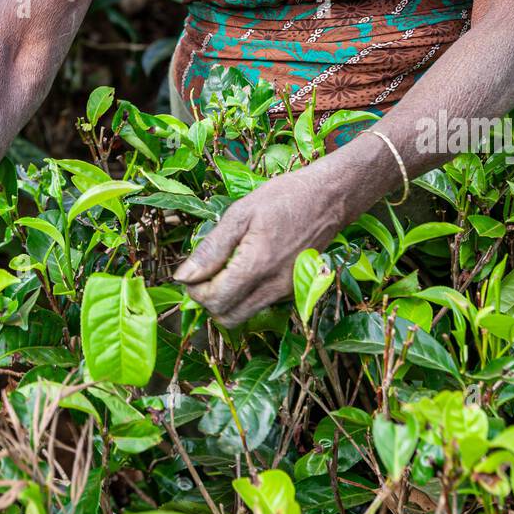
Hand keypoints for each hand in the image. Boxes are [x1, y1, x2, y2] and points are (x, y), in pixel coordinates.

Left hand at [174, 156, 356, 326]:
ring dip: (226, 299)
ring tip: (223, 268)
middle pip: (228, 317)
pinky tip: (244, 267)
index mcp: (258, 265)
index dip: (195, 290)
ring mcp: (287, 292)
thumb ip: (212, 248)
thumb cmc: (285, 197)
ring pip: (244, 315)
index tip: (189, 272)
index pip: (215, 300)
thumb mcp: (241, 213)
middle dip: (208, 300)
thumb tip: (184, 275)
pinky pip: (260, 305)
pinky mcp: (294, 290)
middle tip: (203, 273)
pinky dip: (244, 295)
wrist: (330, 197)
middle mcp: (274, 287)